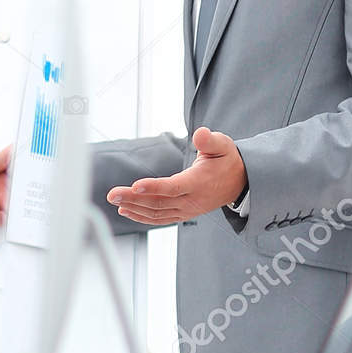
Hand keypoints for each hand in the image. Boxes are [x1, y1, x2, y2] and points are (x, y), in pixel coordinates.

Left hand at [106, 127, 246, 225]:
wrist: (240, 183)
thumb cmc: (227, 161)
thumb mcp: (223, 145)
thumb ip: (210, 141)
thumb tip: (200, 133)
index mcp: (199, 183)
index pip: (173, 187)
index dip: (153, 187)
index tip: (134, 186)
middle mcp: (191, 200)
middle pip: (159, 202)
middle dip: (133, 199)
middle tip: (111, 194)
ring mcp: (186, 209)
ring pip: (156, 212)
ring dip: (133, 208)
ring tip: (114, 201)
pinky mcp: (182, 213)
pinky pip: (160, 218)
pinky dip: (142, 217)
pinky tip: (126, 211)